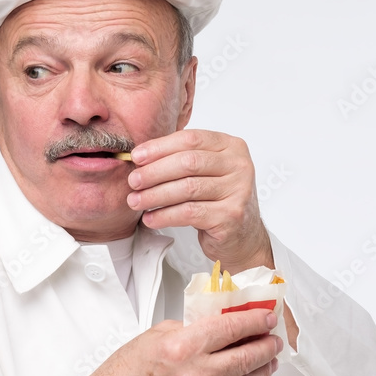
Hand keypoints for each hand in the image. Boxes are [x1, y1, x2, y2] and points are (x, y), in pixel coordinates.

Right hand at [55, 309, 281, 375]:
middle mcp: (195, 374)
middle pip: (245, 357)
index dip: (254, 322)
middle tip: (274, 340)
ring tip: (268, 361)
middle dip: (266, 346)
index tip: (266, 318)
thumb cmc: (125, 373)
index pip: (231, 329)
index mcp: (182, 347)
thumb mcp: (155, 336)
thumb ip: (189, 329)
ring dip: (260, 370)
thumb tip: (217, 324)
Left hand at [125, 129, 272, 273]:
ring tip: (136, 201)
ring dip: (155, 195)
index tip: (137, 156)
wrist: (242, 236)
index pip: (191, 139)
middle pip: (188, 163)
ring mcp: (239, 191)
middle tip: (134, 181)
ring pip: (187, 188)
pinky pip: (189, 212)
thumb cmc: (218, 201)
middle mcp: (239, 166)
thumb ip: (181, 159)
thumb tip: (141, 156)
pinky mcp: (231, 216)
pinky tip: (151, 218)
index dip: (160, 147)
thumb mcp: (205, 173)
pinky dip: (165, 215)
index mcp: (231, 146)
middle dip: (154, 172)